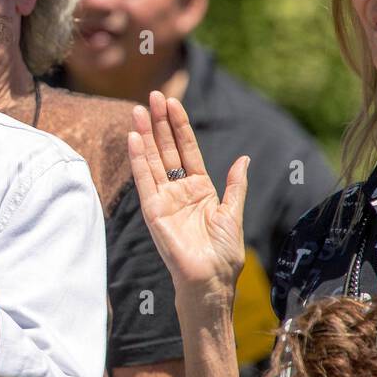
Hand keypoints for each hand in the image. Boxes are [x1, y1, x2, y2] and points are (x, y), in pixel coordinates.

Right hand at [128, 90, 248, 305]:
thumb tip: (243, 159)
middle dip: (159, 123)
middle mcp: (178, 191)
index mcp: (199, 189)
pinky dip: (138, 160)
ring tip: (139, 110)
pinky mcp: (153, 212)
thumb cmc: (223, 254)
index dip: (179, 126)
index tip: (172, 102)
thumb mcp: (233, 213)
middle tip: (152, 96)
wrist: (211, 280)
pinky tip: (133, 138)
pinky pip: (144, 181)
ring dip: (145, 135)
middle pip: (166, 150)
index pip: (186, 150)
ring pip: (152, 160)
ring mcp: (164, 200)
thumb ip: (236, 185)